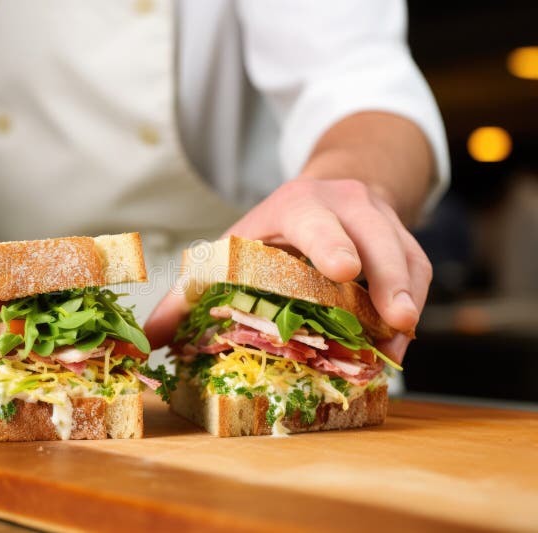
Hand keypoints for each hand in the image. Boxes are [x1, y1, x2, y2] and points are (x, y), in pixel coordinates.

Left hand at [145, 178, 431, 363]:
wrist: (334, 188)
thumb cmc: (275, 230)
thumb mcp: (235, 247)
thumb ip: (191, 291)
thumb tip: (149, 338)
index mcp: (299, 205)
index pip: (315, 220)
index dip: (328, 242)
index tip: (342, 270)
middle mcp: (347, 206)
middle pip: (373, 235)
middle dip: (386, 274)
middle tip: (394, 318)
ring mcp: (382, 221)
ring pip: (406, 255)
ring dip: (407, 298)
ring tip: (401, 340)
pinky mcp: (406, 240)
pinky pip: (420, 270)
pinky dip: (414, 303)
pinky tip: (402, 339)